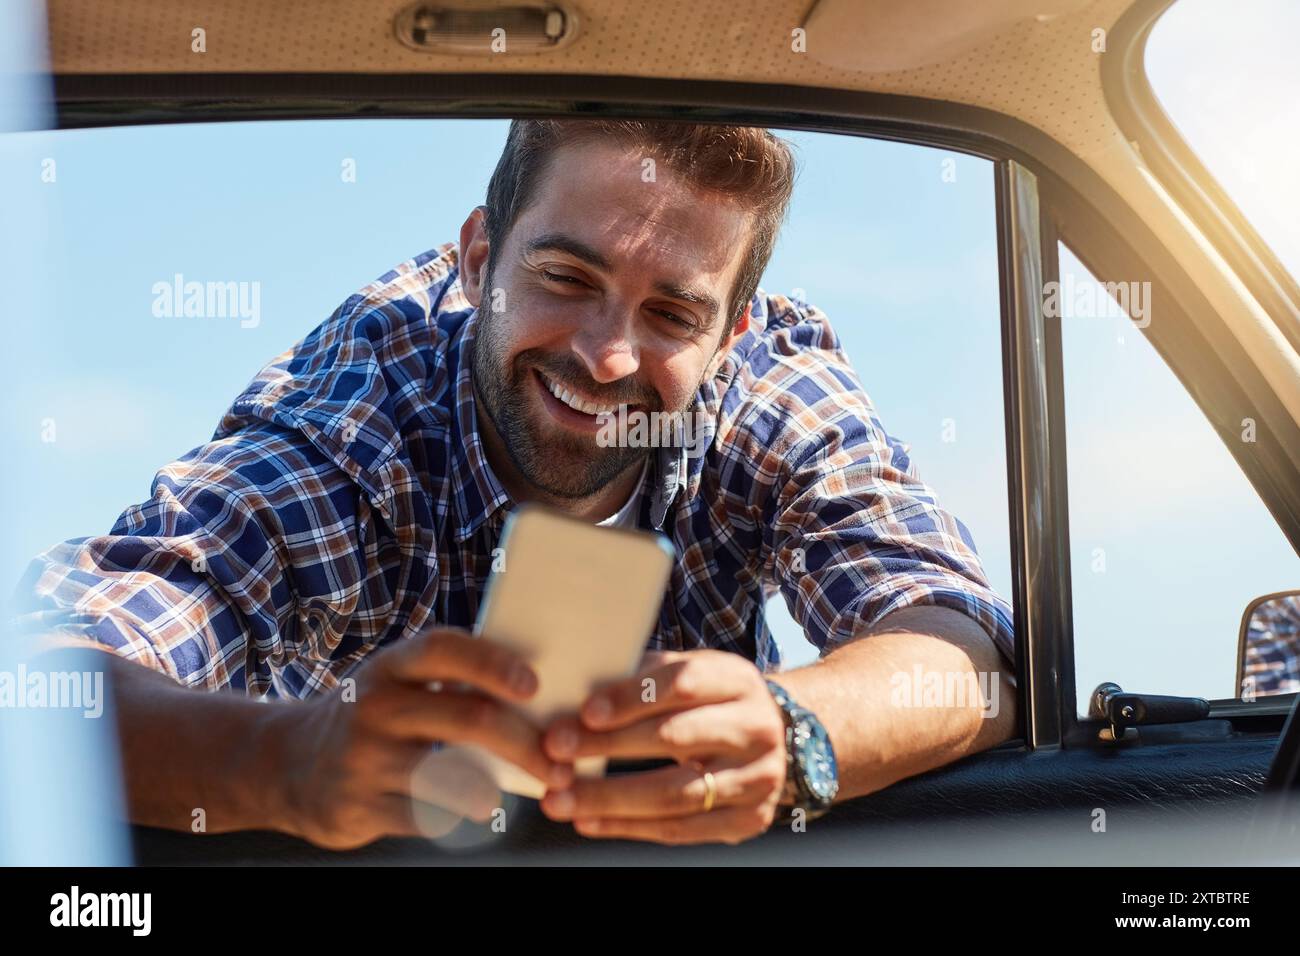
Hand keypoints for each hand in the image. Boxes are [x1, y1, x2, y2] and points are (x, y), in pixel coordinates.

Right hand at [278, 627, 573, 849]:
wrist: (288, 766)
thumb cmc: (372, 717)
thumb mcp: (396, 682)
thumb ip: (451, 679)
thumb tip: (539, 691)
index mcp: (390, 667)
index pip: (444, 650)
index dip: (492, 664)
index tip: (535, 685)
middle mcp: (375, 707)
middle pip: (469, 719)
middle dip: (526, 743)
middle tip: (561, 762)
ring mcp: (364, 760)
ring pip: (454, 775)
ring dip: (502, 786)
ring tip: (533, 787)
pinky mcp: (360, 807)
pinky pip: (430, 816)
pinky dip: (463, 815)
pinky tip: (479, 809)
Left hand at [539, 649, 787, 844]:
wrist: (774, 739)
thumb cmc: (713, 702)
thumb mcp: (692, 673)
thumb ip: (645, 677)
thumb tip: (575, 688)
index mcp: (738, 681)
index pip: (683, 684)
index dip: (632, 698)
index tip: (585, 712)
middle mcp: (755, 729)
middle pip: (675, 738)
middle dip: (608, 746)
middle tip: (557, 751)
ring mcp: (757, 778)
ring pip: (674, 793)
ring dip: (609, 798)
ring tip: (560, 799)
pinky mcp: (748, 820)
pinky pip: (680, 829)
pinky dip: (628, 827)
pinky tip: (589, 821)